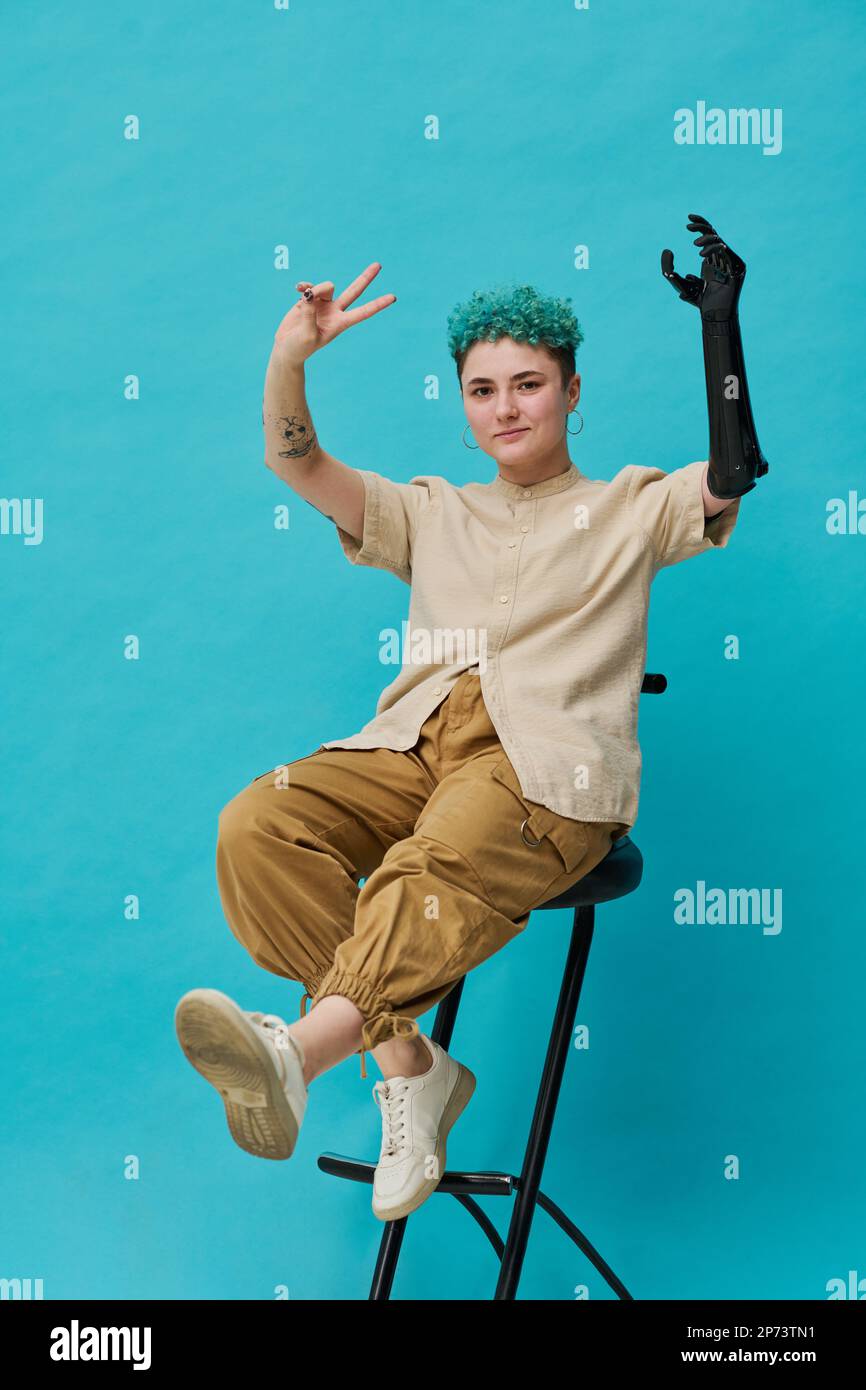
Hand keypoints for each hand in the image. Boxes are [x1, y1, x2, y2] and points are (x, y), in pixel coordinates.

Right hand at [270, 262, 396, 367]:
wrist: (286, 349)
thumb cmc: (299, 348)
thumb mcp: (307, 334)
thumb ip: (310, 312)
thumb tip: (310, 292)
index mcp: (340, 324)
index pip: (363, 312)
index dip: (378, 305)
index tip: (393, 297)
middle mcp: (335, 312)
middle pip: (354, 291)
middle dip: (366, 278)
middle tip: (379, 264)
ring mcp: (323, 305)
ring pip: (327, 286)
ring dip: (317, 288)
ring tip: (305, 297)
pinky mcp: (309, 300)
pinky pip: (310, 286)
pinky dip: (305, 286)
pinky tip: (298, 289)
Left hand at [660, 213, 745, 321]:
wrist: (714, 315)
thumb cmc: (699, 302)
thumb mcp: (679, 284)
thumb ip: (669, 271)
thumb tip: (667, 251)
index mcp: (712, 258)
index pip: (709, 234)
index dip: (700, 224)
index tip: (688, 218)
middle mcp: (722, 257)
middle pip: (714, 233)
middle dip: (701, 226)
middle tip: (688, 227)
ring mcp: (730, 261)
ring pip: (719, 240)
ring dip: (706, 240)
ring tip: (694, 246)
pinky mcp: (737, 268)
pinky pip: (726, 251)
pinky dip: (714, 249)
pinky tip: (702, 254)